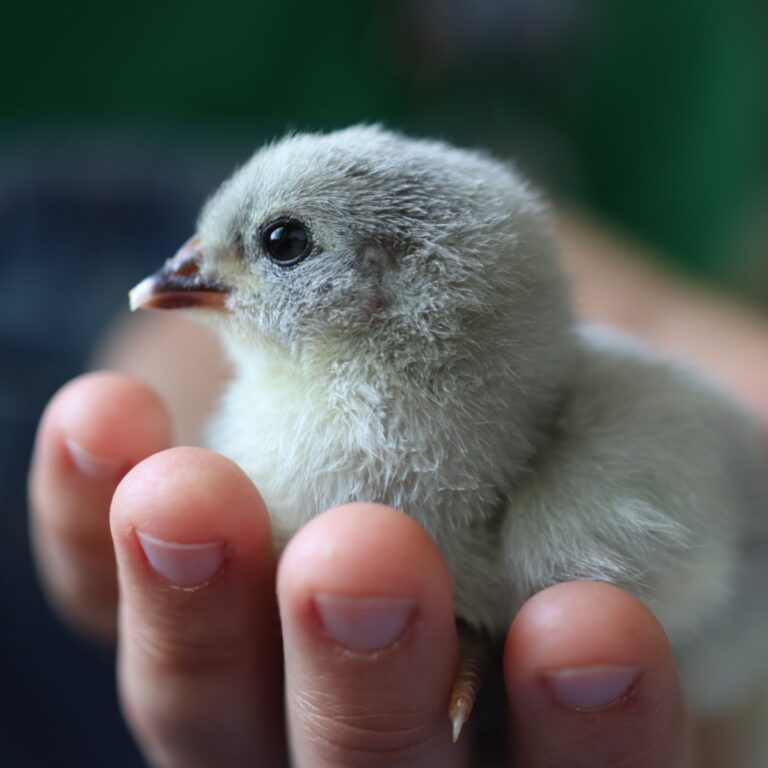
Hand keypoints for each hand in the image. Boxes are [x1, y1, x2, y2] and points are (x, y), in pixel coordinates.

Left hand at [30, 369, 706, 766]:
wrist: (467, 307)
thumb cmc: (597, 394)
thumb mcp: (664, 429)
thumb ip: (652, 498)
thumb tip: (588, 573)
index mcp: (532, 716)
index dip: (585, 739)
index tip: (589, 631)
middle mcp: (388, 714)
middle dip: (359, 689)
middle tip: (362, 562)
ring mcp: (256, 660)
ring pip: (196, 707)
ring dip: (189, 610)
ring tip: (186, 493)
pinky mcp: (167, 574)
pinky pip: (94, 580)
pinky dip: (89, 513)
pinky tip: (103, 418)